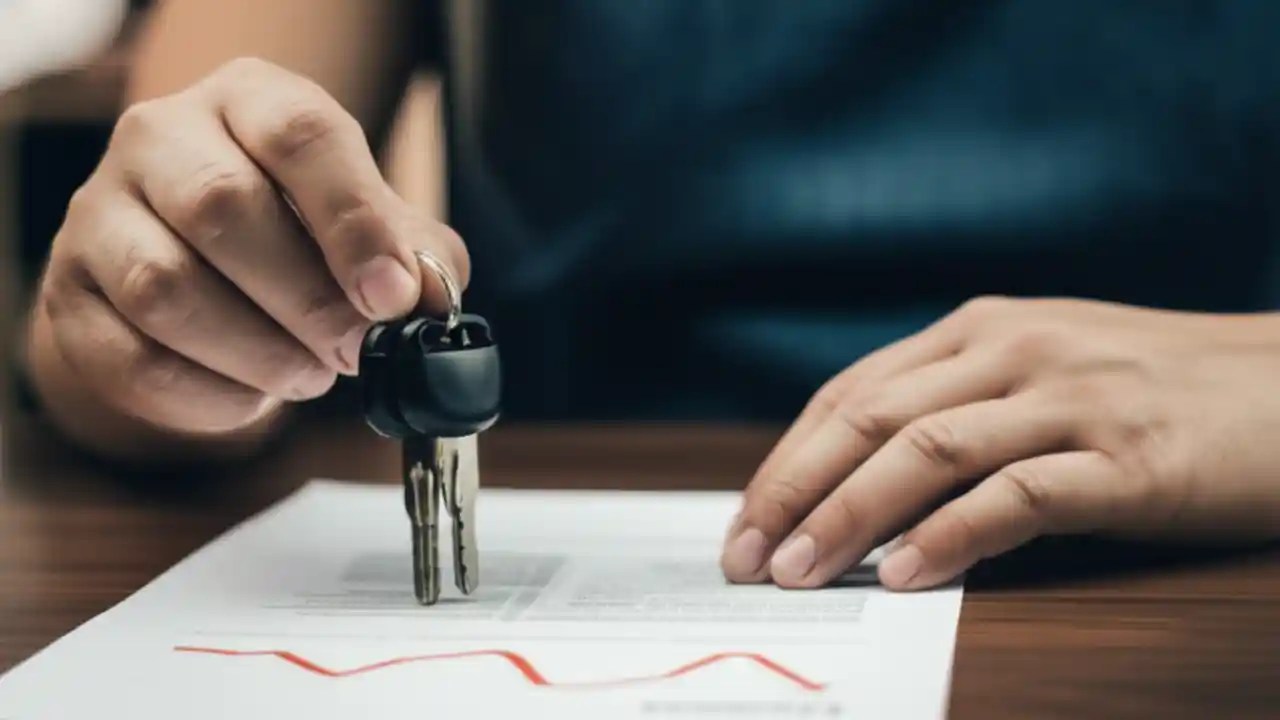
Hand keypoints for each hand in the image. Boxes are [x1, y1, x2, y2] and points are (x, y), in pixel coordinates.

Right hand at [31, 58, 467, 437]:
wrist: (203, 272)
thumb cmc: (303, 238)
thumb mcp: (373, 228)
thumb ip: (415, 256)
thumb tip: (426, 304)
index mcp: (248, 99)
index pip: (298, 134)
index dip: (354, 220)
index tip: (393, 295)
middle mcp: (160, 137)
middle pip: (223, 206)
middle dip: (308, 299)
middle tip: (354, 350)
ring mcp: (100, 214)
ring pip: (167, 288)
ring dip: (259, 352)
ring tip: (311, 373)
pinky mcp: (72, 295)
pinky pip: (134, 359)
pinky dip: (210, 395)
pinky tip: (254, 394)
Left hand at [721, 297, 1279, 589]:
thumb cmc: (1155, 390)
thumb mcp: (1040, 371)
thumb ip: (956, 404)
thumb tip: (855, 482)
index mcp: (978, 328)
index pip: (850, 396)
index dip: (787, 462)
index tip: (746, 523)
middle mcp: (1012, 349)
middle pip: (869, 420)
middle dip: (793, 493)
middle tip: (748, 559)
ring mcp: (1071, 398)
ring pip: (927, 452)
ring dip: (849, 516)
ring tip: (801, 573)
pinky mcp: (1128, 458)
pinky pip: (1018, 495)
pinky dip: (953, 535)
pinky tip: (908, 575)